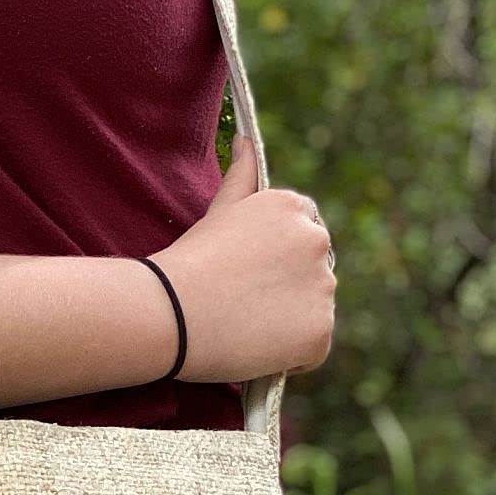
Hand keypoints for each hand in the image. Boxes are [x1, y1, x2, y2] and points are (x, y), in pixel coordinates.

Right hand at [157, 135, 335, 383]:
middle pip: (313, 272)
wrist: (173, 312)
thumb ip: (242, 175)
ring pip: (315, 309)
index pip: (304, 235)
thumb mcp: (218, 211)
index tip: (249, 275)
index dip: (277, 260)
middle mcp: (317, 242)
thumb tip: (246, 140)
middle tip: (243, 303)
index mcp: (294, 208)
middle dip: (288, 288)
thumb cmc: (189, 261)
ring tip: (246, 325)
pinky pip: (314, 347)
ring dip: (291, 320)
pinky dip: (293, 354)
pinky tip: (257, 348)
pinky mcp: (320, 331)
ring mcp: (322, 288)